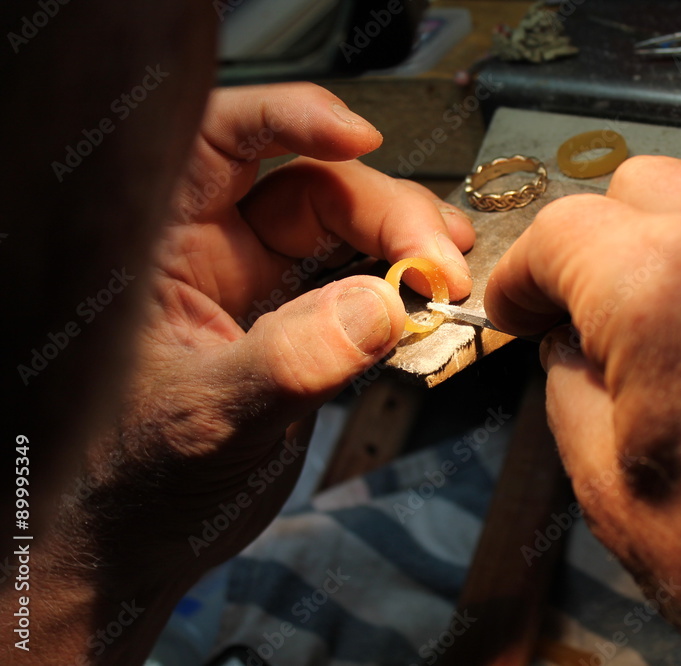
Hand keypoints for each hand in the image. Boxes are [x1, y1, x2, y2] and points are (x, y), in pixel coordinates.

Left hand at [27, 83, 473, 663]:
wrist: (144, 547)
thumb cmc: (136, 482)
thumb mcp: (205, 418)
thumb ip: (288, 362)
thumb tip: (382, 306)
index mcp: (164, 243)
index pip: (222, 138)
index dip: (293, 119)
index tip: (363, 137)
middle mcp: (214, 250)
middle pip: (315, 188)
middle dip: (387, 214)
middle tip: (442, 263)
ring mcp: (263, 287)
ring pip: (350, 231)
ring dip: (409, 243)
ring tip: (456, 272)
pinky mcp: (302, 325)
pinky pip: (365, 285)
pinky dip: (407, 288)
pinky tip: (440, 300)